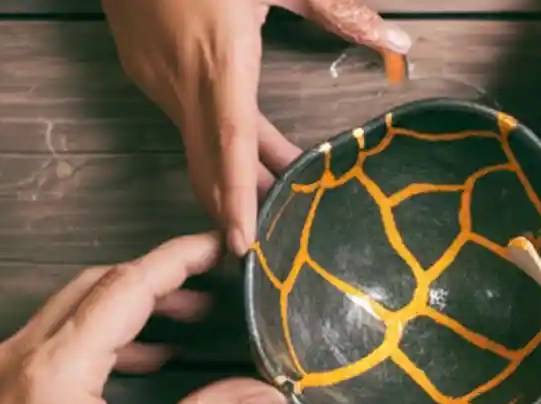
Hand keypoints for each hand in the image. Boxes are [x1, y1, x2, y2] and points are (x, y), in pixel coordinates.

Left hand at [0, 233, 287, 403]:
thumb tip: (266, 396)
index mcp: (55, 366)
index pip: (127, 286)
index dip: (178, 259)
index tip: (218, 246)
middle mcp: (17, 357)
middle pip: (94, 287)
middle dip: (155, 281)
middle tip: (208, 287)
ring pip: (67, 314)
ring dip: (124, 311)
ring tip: (179, 328)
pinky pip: (46, 345)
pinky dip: (93, 341)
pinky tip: (127, 370)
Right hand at [104, 0, 410, 254]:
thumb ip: (338, 13)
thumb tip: (399, 43)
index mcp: (220, 58)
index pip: (230, 142)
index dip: (236, 197)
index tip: (243, 243)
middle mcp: (181, 78)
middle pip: (208, 160)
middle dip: (237, 206)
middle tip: (274, 242)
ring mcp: (154, 76)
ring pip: (194, 142)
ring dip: (229, 171)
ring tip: (276, 192)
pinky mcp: (142, 68)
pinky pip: (180, 118)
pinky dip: (208, 140)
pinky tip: (238, 143)